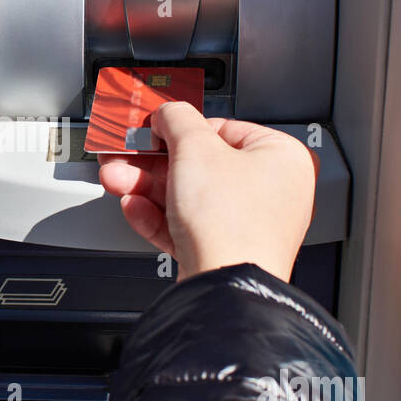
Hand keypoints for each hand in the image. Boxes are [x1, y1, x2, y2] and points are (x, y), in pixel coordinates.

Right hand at [98, 102, 316, 281]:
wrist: (225, 286)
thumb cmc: (231, 222)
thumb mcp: (195, 149)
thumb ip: (177, 120)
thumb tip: (168, 113)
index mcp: (281, 159)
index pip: (224, 130)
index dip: (182, 129)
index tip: (154, 130)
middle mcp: (272, 193)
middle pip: (201, 166)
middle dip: (154, 163)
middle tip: (128, 156)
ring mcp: (249, 226)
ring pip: (190, 198)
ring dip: (148, 188)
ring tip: (119, 180)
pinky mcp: (225, 252)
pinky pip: (189, 226)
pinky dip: (159, 216)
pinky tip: (134, 207)